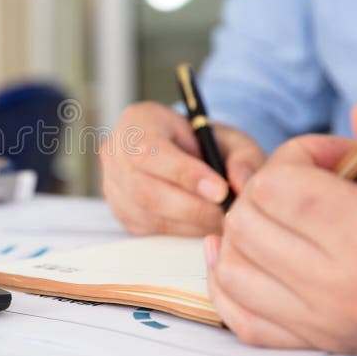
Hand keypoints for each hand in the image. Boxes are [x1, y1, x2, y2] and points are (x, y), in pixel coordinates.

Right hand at [100, 102, 264, 235]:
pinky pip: (151, 232)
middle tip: (227, 213)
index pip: (149, 152)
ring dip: (191, 223)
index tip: (220, 190)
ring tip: (221, 219)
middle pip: (145, 190)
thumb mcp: (228, 138)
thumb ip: (242, 157)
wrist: (180, 151)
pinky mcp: (123, 215)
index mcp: (137, 123)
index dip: (184, 174)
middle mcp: (116, 155)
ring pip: (148, 216)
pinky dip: (183, 232)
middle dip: (192, 207)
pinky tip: (203, 224)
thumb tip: (241, 184)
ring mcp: (114, 188)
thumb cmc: (201, 141)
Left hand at [205, 101, 356, 352]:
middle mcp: (343, 289)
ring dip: (240, 235)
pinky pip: (242, 319)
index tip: (324, 162)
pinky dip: (231, 285)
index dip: (289, 160)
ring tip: (277, 219)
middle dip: (261, 194)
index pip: (274, 186)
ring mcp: (327, 324)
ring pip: (231, 269)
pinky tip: (244, 256)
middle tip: (302, 188)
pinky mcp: (318, 343)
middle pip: (244, 224)